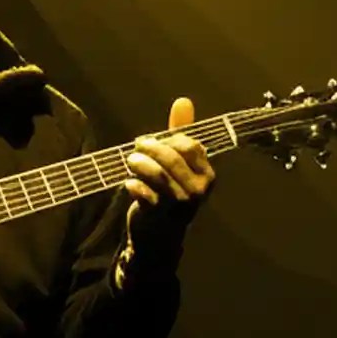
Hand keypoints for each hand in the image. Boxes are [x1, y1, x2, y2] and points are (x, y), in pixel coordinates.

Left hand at [121, 97, 215, 262]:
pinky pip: (144, 193)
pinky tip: (129, 184)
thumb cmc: (170, 194)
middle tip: (135, 149)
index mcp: (207, 175)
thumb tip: (183, 101)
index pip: (189, 146)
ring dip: (138, 163)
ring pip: (157, 173)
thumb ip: (180, 132)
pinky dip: (133, 185)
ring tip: (130, 161)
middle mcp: (197, 190)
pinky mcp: (158, 215)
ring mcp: (178, 204)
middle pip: (171, 157)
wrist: (159, 237)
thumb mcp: (178, 164)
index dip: (167, 140)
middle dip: (149, 148)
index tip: (150, 141)